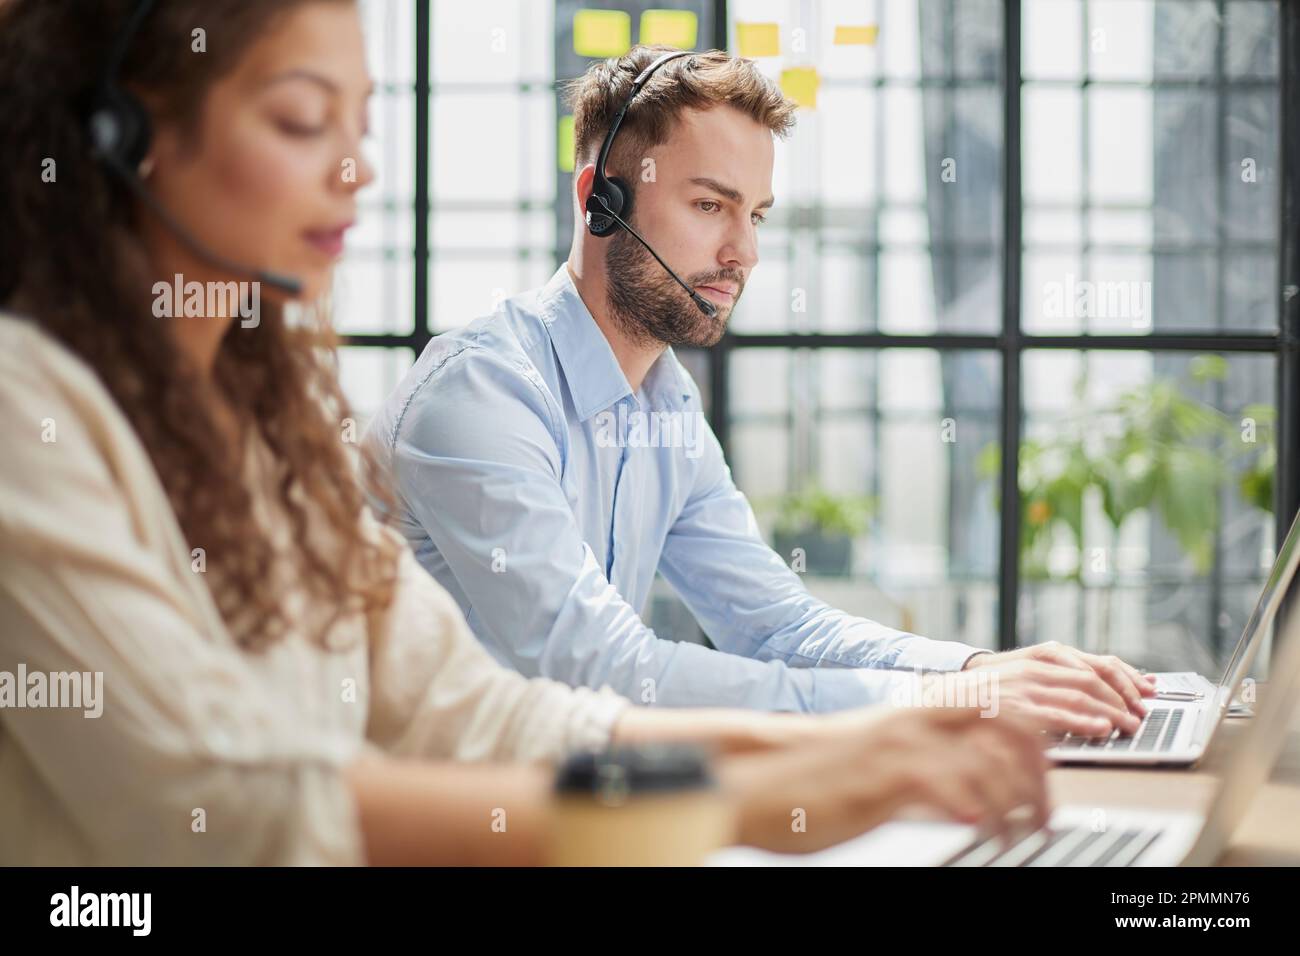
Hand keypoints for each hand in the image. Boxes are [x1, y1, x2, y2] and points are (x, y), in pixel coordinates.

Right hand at [718, 706, 1048, 853]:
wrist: (757, 778)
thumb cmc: (812, 779)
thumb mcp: (878, 766)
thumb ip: (924, 771)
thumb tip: (969, 798)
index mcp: (916, 715)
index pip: (999, 707)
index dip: (1041, 735)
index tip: (1055, 774)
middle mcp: (915, 721)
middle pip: (1011, 723)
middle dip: (1042, 768)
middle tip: (1047, 811)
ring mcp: (901, 745)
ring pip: (991, 759)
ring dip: (1018, 802)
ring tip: (1019, 835)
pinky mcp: (885, 774)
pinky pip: (953, 786)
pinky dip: (979, 810)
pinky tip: (981, 830)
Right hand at [960, 641, 1157, 735]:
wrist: (939, 697)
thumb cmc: (983, 694)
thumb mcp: (1022, 679)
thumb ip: (1055, 684)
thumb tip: (1094, 698)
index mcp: (1044, 656)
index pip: (1098, 663)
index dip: (1128, 678)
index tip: (1149, 692)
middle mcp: (1037, 665)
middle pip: (1095, 677)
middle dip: (1124, 698)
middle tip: (1142, 717)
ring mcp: (1025, 684)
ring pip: (1080, 695)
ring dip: (1110, 712)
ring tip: (1129, 727)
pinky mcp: (1013, 705)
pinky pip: (1056, 713)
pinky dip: (1082, 721)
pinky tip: (1099, 729)